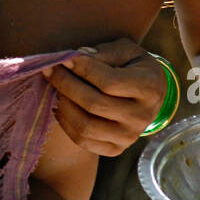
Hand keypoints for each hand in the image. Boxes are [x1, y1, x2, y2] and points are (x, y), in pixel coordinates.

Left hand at [41, 38, 167, 156]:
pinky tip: (60, 104)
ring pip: (85, 126)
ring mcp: (129, 137)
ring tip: (55, 87)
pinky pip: (82, 140)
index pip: (109, 82)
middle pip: (94, 104)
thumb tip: (77, 57)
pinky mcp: (115, 149)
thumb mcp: (126, 50)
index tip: (65, 58)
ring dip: (63, 104)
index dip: (83, 69)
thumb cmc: (133, 66)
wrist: (148, 95)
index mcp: (149, 88)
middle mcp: (142, 117)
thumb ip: (104, 53)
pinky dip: (65, 122)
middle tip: (50, 70)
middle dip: (66, 84)